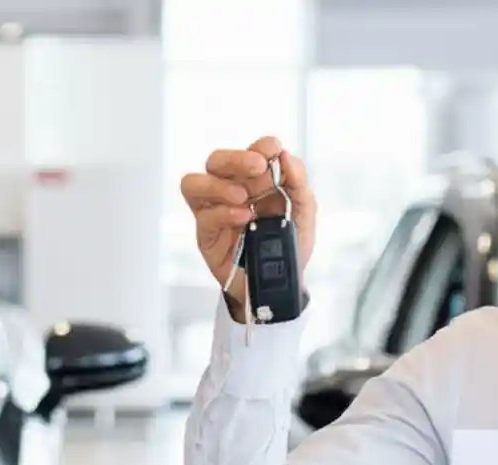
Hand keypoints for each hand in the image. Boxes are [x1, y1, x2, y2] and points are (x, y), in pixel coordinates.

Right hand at [180, 135, 316, 316]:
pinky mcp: (206, 235)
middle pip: (216, 161)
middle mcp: (231, 191)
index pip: (249, 153)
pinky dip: (223, 212)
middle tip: (257, 167)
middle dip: (235, 159)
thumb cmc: (288, 247)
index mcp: (256, 182)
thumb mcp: (303, 215)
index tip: (272, 148)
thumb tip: (286, 156)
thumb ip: (298, 186)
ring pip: (194, 183)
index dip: (258, 145)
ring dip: (218, 185)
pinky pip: (203, 216)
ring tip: (243, 197)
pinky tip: (243, 218)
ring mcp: (215, 212)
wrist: (282, 285)